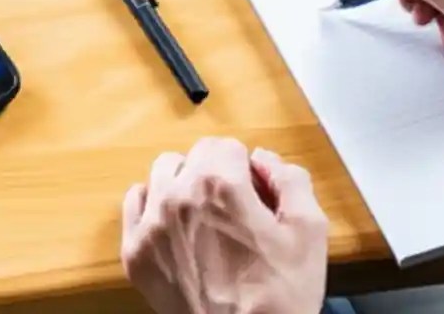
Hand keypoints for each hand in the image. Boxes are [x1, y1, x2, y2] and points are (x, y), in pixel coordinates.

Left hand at [120, 138, 327, 313]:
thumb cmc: (279, 296)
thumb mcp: (309, 231)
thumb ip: (291, 180)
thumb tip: (264, 159)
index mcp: (220, 186)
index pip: (227, 146)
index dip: (246, 169)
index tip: (254, 195)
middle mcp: (177, 197)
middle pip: (194, 156)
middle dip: (216, 173)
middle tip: (234, 208)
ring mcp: (150, 225)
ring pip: (162, 173)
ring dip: (184, 184)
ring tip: (205, 216)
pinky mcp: (134, 252)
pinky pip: (135, 203)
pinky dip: (154, 206)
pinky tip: (176, 227)